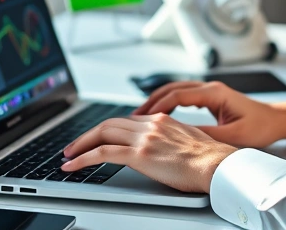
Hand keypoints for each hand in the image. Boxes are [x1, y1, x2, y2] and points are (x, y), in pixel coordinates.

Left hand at [61, 114, 236, 193]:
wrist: (218, 164)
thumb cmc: (210, 159)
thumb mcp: (189, 141)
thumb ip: (171, 139)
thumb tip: (165, 148)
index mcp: (161, 120)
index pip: (126, 121)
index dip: (108, 130)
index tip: (98, 138)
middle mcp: (150, 124)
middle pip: (109, 123)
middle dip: (88, 135)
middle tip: (74, 146)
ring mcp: (144, 138)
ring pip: (102, 134)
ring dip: (80, 145)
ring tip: (68, 156)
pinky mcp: (139, 154)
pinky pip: (102, 153)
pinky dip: (82, 158)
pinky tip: (72, 166)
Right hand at [132, 81, 285, 147]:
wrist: (277, 120)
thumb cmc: (260, 127)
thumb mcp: (233, 137)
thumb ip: (207, 137)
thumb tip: (182, 139)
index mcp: (215, 93)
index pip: (178, 95)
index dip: (158, 106)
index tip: (142, 118)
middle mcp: (210, 88)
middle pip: (172, 89)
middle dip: (151, 102)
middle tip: (133, 117)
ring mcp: (210, 92)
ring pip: (176, 91)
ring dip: (158, 102)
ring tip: (141, 117)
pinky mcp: (211, 98)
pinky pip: (183, 97)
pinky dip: (168, 104)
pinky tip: (160, 117)